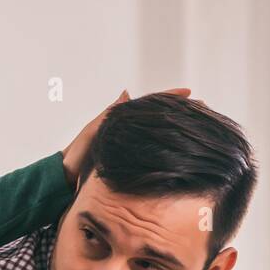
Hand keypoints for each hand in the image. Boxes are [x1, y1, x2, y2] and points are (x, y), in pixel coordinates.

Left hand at [61, 87, 191, 186]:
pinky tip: (183, 150)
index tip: (189, 93)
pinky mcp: (131, 162)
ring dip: (180, 129)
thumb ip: (109, 115)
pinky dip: (169, 147)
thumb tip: (127, 93)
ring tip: (201, 127)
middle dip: (183, 112)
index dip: (170, 97)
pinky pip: (155, 150)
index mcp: (121, 119)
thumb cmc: (76, 154)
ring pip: (161, 134)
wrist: (66, 177)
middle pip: (161, 117)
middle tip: (204, 111)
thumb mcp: (92, 131)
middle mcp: (130, 131)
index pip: (151, 104)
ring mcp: (132, 146)